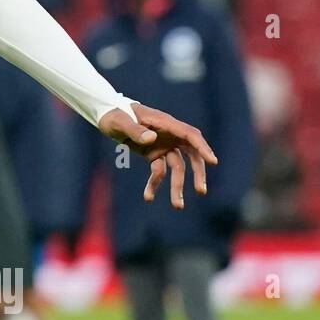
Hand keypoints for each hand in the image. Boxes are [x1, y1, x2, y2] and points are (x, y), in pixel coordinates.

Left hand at [98, 102, 218, 208]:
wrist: (106, 115)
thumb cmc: (115, 114)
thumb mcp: (121, 121)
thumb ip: (135, 130)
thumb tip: (152, 139)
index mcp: (165, 123)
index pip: (190, 135)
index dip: (203, 148)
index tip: (213, 161)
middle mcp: (169, 135)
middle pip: (191, 154)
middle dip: (197, 172)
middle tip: (201, 191)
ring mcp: (163, 145)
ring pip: (177, 167)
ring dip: (177, 186)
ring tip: (178, 206)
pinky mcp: (154, 154)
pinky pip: (159, 171)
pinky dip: (154, 184)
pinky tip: (149, 197)